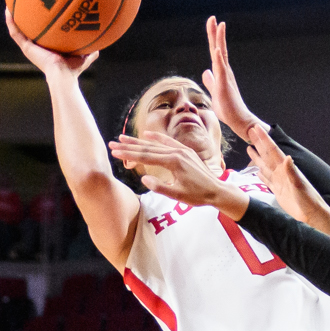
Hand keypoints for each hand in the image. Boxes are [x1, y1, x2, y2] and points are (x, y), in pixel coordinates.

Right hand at [5, 8, 96, 79]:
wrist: (63, 76)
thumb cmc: (73, 70)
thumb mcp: (84, 55)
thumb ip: (91, 49)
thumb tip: (101, 43)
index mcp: (47, 47)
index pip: (41, 33)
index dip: (39, 23)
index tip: (38, 12)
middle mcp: (37, 46)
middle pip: (28, 29)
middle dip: (25, 17)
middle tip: (23, 2)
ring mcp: (30, 47)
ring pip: (18, 28)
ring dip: (13, 16)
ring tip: (10, 3)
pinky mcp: (26, 48)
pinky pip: (15, 32)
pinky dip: (11, 21)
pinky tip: (8, 9)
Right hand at [110, 134, 245, 218]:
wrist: (217, 191)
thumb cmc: (197, 196)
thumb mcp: (178, 195)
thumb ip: (160, 187)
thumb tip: (144, 179)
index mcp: (174, 162)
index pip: (146, 157)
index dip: (129, 154)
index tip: (115, 153)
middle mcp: (177, 153)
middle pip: (148, 148)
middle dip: (129, 146)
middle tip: (112, 144)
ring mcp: (182, 150)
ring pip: (156, 144)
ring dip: (138, 141)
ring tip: (123, 138)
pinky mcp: (185, 151)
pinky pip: (168, 142)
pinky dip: (157, 138)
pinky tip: (147, 134)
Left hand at [200, 17, 264, 140]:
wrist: (238, 120)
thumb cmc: (228, 108)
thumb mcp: (215, 92)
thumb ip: (210, 81)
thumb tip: (206, 72)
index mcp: (221, 72)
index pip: (216, 51)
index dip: (213, 38)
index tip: (212, 23)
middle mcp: (224, 71)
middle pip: (219, 48)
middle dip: (215, 33)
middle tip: (213, 18)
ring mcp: (225, 77)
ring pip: (221, 54)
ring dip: (219, 40)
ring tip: (219, 25)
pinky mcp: (224, 85)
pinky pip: (221, 70)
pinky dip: (219, 59)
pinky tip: (217, 49)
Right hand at [244, 125, 315, 221]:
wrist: (312, 214)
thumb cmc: (308, 200)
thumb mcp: (299, 185)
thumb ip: (292, 171)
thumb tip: (287, 157)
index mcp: (285, 168)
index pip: (272, 150)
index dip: (264, 139)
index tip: (255, 128)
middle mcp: (281, 172)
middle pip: (267, 155)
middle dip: (259, 143)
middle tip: (250, 131)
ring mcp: (279, 181)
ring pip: (265, 166)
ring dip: (258, 157)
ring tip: (249, 148)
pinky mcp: (278, 191)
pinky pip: (267, 180)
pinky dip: (261, 175)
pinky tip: (257, 172)